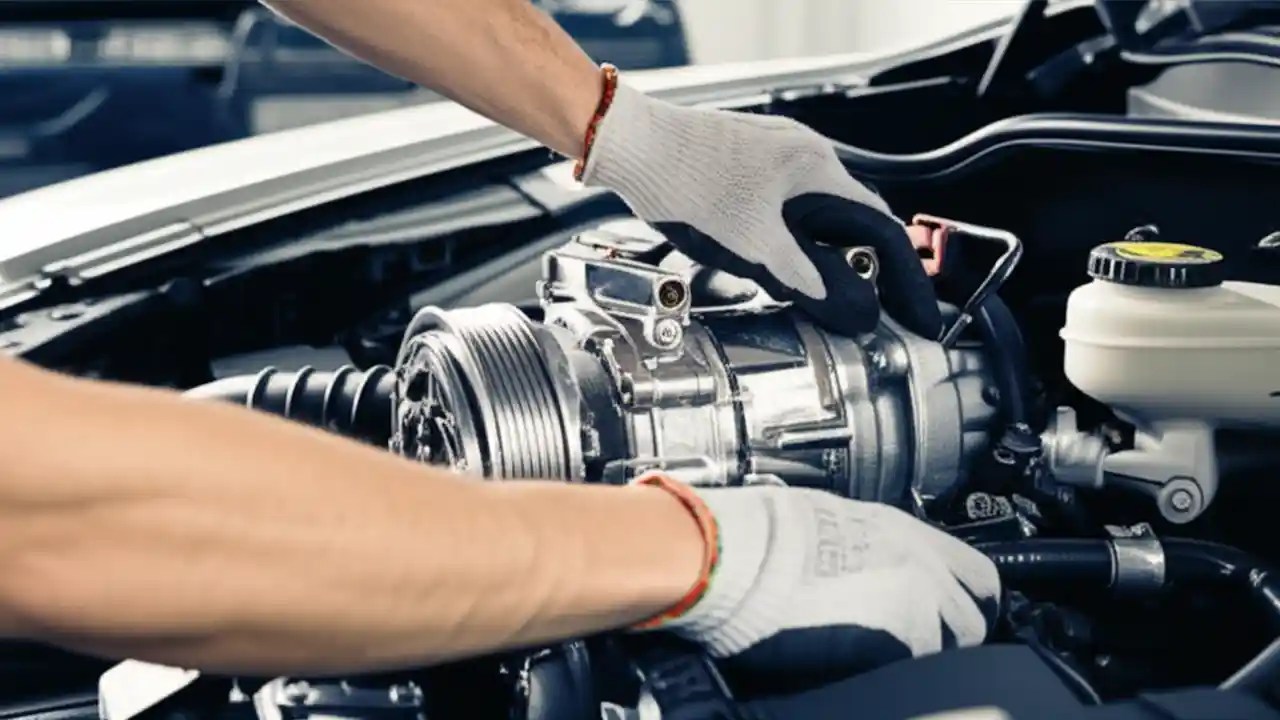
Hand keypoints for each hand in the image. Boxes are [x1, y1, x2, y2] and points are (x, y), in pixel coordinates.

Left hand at [581, 84, 942, 338]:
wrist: (633, 146)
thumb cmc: (686, 185)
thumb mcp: (755, 248)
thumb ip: (808, 281)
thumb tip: (855, 311)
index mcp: (818, 174)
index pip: (884, 235)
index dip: (907, 283)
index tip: (921, 317)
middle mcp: (807, 156)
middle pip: (859, 223)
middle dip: (877, 273)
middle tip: (889, 314)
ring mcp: (779, 155)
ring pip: (825, 215)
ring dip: (839, 256)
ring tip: (845, 299)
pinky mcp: (752, 163)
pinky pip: (796, 206)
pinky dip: (807, 240)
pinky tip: (793, 263)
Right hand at [653, 486, 999, 683]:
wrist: (737, 556)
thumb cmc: (762, 535)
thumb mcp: (832, 521)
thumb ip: (872, 549)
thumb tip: (875, 568)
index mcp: (906, 533)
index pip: (980, 576)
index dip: (968, 603)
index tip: (955, 616)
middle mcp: (921, 567)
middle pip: (973, 623)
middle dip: (950, 640)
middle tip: (914, 647)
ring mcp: (914, 609)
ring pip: (947, 653)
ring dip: (920, 659)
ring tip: (876, 658)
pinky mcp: (894, 648)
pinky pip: (914, 673)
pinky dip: (893, 675)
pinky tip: (858, 666)